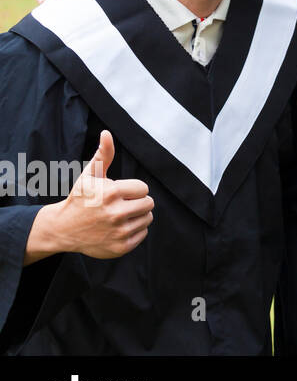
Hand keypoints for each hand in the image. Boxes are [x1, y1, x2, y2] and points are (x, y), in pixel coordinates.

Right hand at [24, 131, 153, 263]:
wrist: (63, 229)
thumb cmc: (80, 199)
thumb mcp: (90, 175)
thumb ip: (104, 154)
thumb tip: (107, 133)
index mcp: (111, 193)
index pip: (143, 188)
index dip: (132, 189)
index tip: (118, 193)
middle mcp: (116, 213)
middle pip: (149, 203)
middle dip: (137, 201)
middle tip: (120, 204)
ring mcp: (119, 232)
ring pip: (148, 218)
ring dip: (137, 216)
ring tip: (118, 216)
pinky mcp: (121, 247)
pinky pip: (143, 233)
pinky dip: (134, 230)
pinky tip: (117, 228)